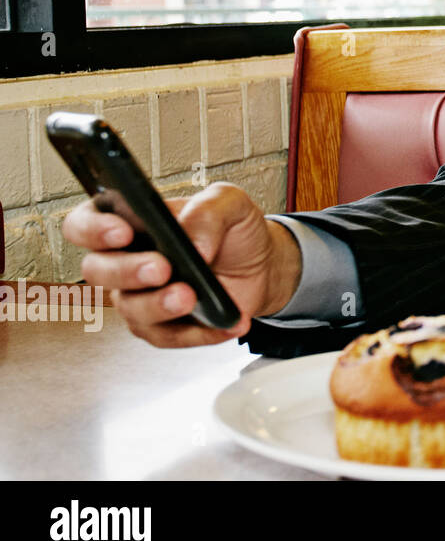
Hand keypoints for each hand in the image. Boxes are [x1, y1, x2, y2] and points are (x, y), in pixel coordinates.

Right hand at [64, 182, 301, 348]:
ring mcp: (140, 297)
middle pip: (98, 271)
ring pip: (130, 308)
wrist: (262, 266)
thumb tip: (193, 245)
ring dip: (159, 305)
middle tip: (162, 268)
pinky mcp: (163, 327)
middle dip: (127, 271)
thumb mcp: (229, 204)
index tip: (122, 232)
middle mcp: (127, 261)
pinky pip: (168, 337)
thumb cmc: (233, 231)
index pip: (86, 223)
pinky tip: (225, 322)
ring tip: (191, 297)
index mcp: (131, 222)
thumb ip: (208, 212)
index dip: (93, 229)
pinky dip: (199, 332)